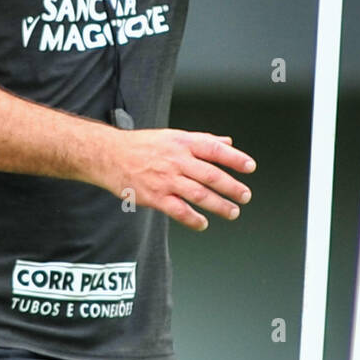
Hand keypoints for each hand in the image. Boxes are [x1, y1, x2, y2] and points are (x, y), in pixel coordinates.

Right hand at [107, 128, 255, 230]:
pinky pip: (178, 210)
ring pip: (199, 194)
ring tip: (233, 212)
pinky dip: (193, 219)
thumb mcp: (174, 135)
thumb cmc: (143, 145)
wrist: (109, 155)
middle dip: (232, 187)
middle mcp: (177, 160)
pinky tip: (203, 223)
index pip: (215, 149)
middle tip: (245, 195)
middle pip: (211, 175)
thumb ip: (202, 140)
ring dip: (219, 205)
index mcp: (183, 142)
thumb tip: (227, 141)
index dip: (235, 158)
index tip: (250, 167)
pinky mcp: (155, 197)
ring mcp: (166, 180)